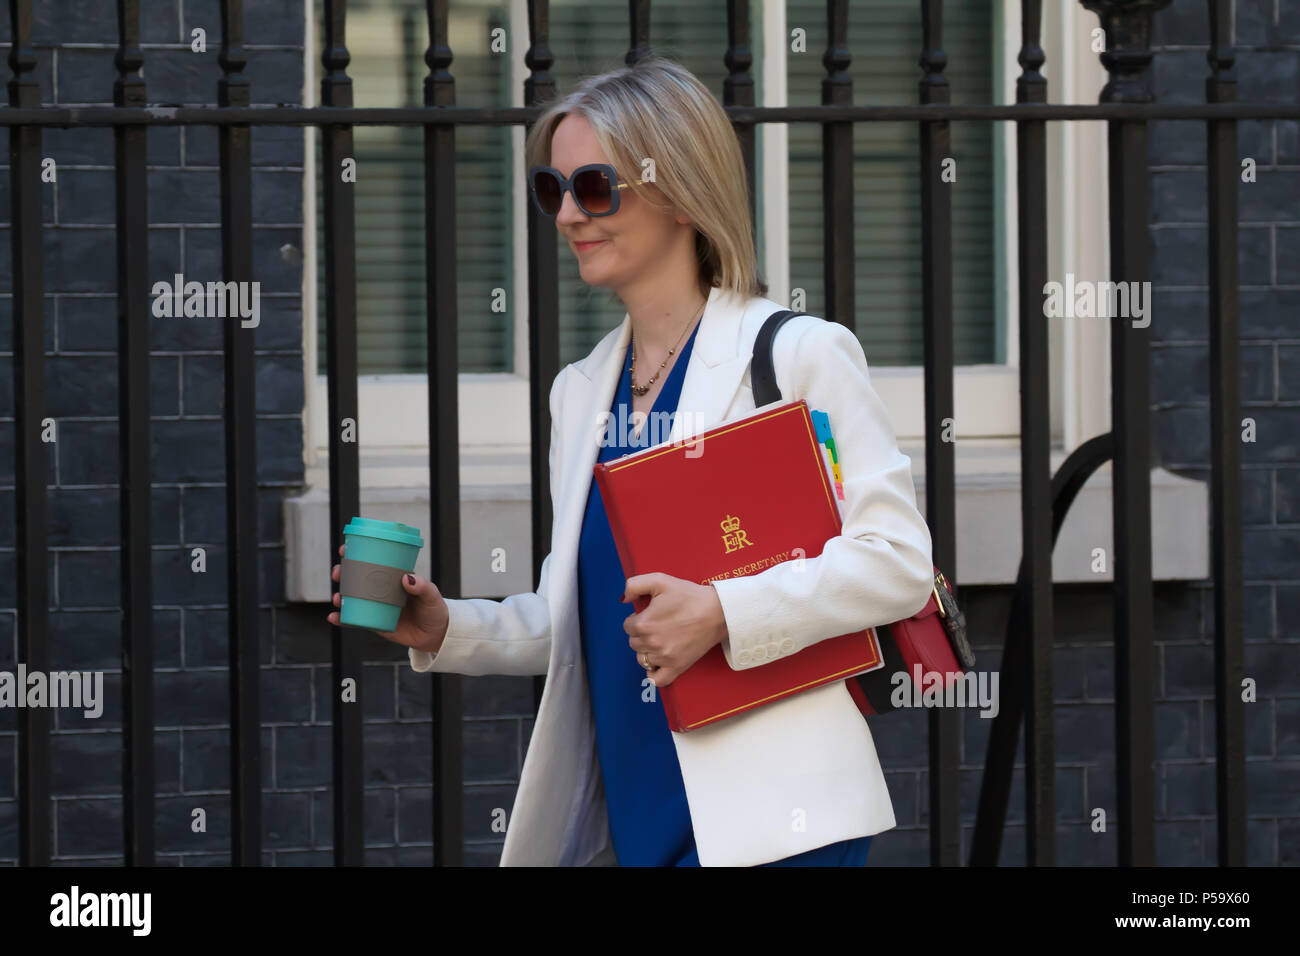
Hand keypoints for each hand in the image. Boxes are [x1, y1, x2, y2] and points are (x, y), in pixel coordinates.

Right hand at [326, 543, 449, 655]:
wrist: (435, 635)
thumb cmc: (434, 610)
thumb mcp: (431, 595)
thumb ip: (422, 586)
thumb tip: (406, 578)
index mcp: (393, 576)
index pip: (373, 561)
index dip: (356, 554)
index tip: (344, 549)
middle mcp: (381, 589)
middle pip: (356, 578)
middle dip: (342, 573)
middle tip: (338, 573)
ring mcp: (376, 605)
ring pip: (352, 597)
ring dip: (339, 595)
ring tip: (337, 597)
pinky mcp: (373, 622)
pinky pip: (353, 620)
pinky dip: (342, 619)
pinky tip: (333, 617)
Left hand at [621, 572, 727, 686]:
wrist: (717, 611)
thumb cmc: (690, 596)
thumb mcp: (660, 580)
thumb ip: (634, 585)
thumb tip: (624, 599)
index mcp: (644, 623)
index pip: (628, 626)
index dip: (637, 618)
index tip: (650, 615)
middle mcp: (652, 642)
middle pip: (634, 642)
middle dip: (642, 633)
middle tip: (658, 624)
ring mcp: (664, 657)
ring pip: (642, 659)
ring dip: (647, 651)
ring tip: (660, 640)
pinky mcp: (677, 667)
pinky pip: (657, 679)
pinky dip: (654, 674)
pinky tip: (658, 664)